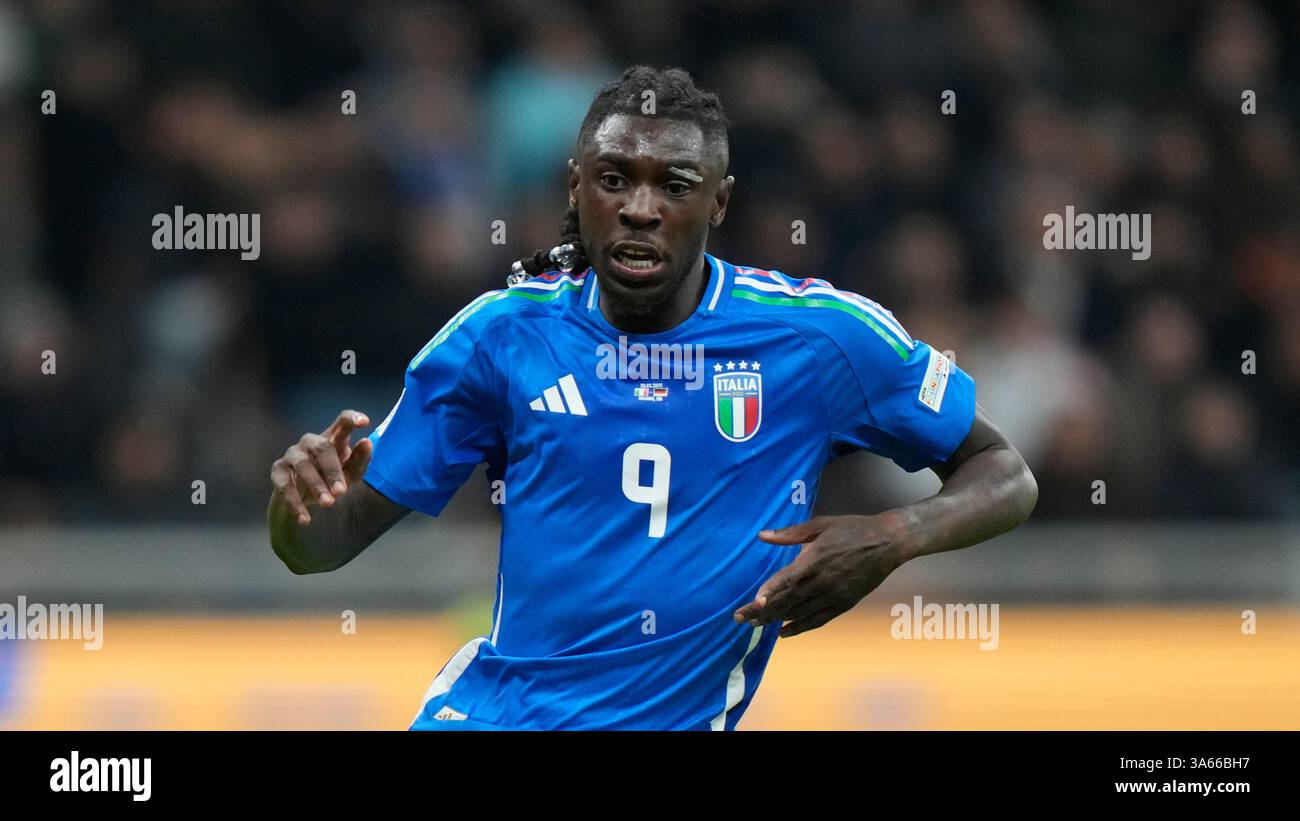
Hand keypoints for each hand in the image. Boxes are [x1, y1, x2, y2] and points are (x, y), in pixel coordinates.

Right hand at [269, 410, 371, 524]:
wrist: (306, 503)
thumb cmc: (334, 481)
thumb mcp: (351, 474)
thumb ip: (360, 460)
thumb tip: (367, 442)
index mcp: (333, 439)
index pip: (342, 422)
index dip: (351, 418)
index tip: (364, 422)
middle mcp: (311, 442)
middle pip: (322, 446)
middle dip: (333, 470)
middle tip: (342, 492)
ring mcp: (293, 455)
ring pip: (302, 464)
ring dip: (316, 485)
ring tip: (328, 504)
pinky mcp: (278, 471)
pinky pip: (284, 485)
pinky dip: (295, 503)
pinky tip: (306, 519)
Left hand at [733, 514, 910, 637]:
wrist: (888, 543)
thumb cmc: (852, 529)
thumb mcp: (820, 525)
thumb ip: (790, 534)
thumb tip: (762, 535)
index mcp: (814, 560)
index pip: (786, 580)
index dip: (769, 592)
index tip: (754, 601)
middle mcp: (822, 582)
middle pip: (787, 602)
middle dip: (762, 611)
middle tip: (740, 618)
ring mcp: (834, 595)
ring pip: (799, 613)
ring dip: (775, 620)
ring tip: (755, 624)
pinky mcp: (844, 604)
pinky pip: (818, 620)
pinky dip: (800, 628)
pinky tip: (783, 633)